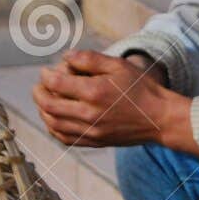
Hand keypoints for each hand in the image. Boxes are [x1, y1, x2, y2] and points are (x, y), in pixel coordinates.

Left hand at [33, 50, 193, 150]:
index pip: (55, 83)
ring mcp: (91, 131)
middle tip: (40, 85)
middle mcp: (89, 113)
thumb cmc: (142, 89)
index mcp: (94, 92)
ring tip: (44, 101)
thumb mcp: (118, 65)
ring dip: (43, 111)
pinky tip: (54, 120)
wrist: (160, 118)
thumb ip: (89, 58)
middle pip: (48, 104)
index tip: (47, 70)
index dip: (46, 74)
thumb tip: (65, 57)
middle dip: (39, 92)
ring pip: (53, 124)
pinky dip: (53, 129)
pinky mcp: (95, 142)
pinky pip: (65, 138)